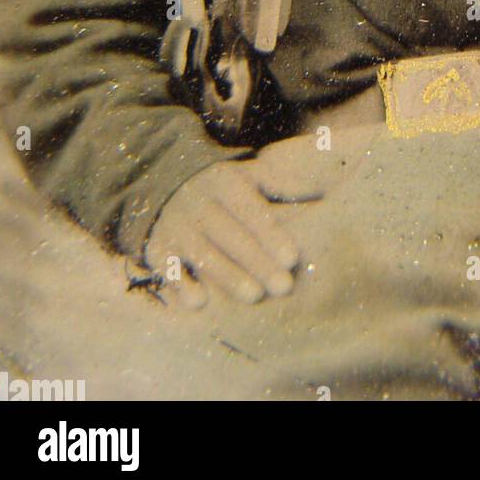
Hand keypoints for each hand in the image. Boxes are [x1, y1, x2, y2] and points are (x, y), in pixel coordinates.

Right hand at [145, 156, 317, 308]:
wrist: (166, 186)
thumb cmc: (226, 192)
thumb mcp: (250, 177)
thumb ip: (281, 184)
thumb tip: (322, 190)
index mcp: (227, 182)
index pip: (251, 210)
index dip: (271, 234)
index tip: (292, 258)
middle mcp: (199, 201)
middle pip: (231, 234)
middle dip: (258, 261)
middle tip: (283, 287)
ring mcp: (176, 224)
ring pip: (203, 252)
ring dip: (227, 275)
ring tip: (254, 296)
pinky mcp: (157, 246)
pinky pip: (166, 267)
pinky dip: (179, 283)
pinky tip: (197, 302)